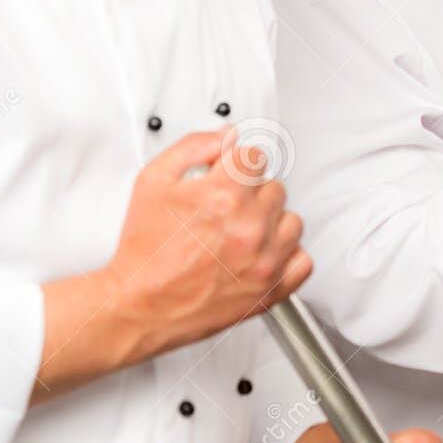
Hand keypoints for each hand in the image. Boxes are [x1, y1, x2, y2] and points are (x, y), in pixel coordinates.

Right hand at [35, 128, 309, 404]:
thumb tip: (226, 137)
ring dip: (272, 222)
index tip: (226, 175)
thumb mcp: (153, 180)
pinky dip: (288, 256)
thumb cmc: (144, 251)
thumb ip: (193, 147)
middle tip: (224, 209)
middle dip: (250, 193)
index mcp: (224, 196)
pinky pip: (303, 261)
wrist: (140, 305)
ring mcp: (264, 260)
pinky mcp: (270, 290)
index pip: (255, 156)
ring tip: (242, 232)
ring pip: (292, 222)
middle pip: (274, 187)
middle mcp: (250, 227)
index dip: (235, 164)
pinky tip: (261, 254)